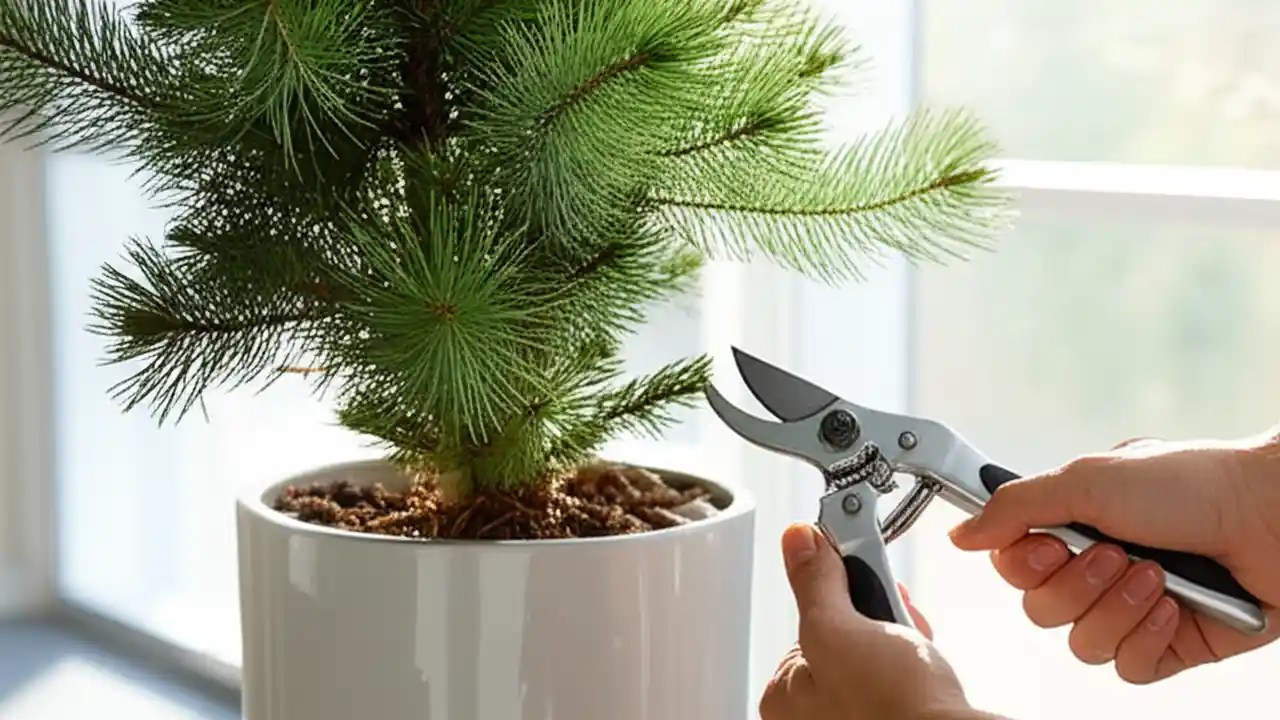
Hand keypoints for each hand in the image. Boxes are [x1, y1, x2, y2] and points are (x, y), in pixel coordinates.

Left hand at [761, 524, 1005, 719]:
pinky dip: (916, 665)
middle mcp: (813, 712)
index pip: (810, 620)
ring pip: (877, 652)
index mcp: (784, 695)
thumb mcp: (840, 629)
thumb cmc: (892, 707)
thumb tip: (798, 542)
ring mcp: (853, 714)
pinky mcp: (892, 714)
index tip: (861, 576)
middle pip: (846, 635)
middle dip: (876, 618)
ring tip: (914, 646)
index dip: (842, 595)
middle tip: (893, 621)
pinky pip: (900, 677)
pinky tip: (927, 670)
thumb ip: (815, 584)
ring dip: (900, 636)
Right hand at [949, 432, 1279, 683]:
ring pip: (1079, 641)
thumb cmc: (1192, 484)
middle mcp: (1098, 567)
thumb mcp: (1087, 480)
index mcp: (1075, 524)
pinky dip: (1146, 636)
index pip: (1013, 564)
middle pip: (1040, 608)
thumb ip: (1015, 506)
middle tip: (1116, 553)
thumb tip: (961, 532)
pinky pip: (1126, 666)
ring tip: (1156, 575)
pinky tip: (1173, 606)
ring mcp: (1131, 608)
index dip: (1024, 563)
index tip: (1052, 544)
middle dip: (1078, 584)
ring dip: (1116, 607)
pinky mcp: (1168, 644)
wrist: (1272, 517)